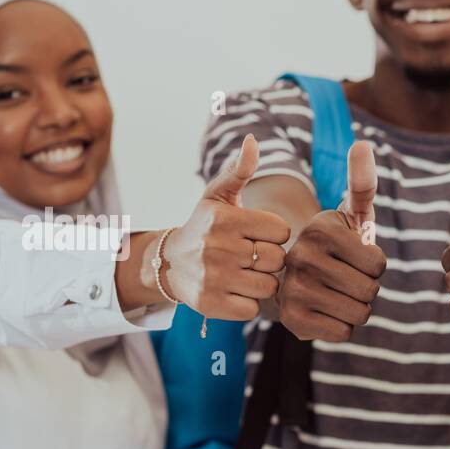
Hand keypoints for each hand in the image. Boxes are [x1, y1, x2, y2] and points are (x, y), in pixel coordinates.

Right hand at [162, 133, 290, 320]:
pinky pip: (253, 308)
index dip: (274, 235)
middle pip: (277, 260)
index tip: (257, 235)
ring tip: (243, 273)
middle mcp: (218, 247)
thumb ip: (240, 170)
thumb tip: (253, 140)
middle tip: (250, 256)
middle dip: (269, 259)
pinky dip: (248, 302)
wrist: (168, 263)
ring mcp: (214, 278)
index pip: (281, 231)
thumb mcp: (218, 196)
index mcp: (225, 219)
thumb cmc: (205, 227)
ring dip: (261, 281)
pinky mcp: (212, 304)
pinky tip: (234, 290)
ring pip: (268, 286)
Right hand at [277, 141, 385, 341]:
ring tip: (337, 292)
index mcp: (319, 230)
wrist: (292, 278)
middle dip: (368, 287)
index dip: (374, 264)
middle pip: (370, 291)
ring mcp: (293, 291)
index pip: (378, 264)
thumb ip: (362, 183)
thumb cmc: (333, 246)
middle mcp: (302, 258)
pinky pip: (344, 332)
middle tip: (345, 277)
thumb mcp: (349, 214)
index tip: (353, 257)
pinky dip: (342, 325)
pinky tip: (326, 310)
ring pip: (359, 314)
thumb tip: (363, 144)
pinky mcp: (292, 321)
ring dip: (356, 307)